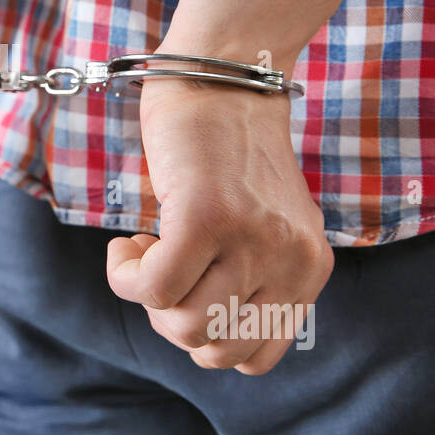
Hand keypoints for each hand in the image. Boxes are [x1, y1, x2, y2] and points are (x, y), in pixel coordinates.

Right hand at [107, 75, 333, 373]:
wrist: (219, 75)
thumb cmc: (225, 151)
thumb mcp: (259, 225)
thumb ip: (248, 278)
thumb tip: (196, 333)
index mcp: (309, 269)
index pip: (254, 359)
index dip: (206, 336)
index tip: (191, 288)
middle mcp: (291, 260)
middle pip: (214, 351)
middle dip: (171, 321)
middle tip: (163, 266)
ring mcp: (253, 240)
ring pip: (183, 326)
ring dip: (146, 296)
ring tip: (147, 248)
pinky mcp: (208, 217)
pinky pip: (155, 288)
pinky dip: (125, 275)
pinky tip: (129, 243)